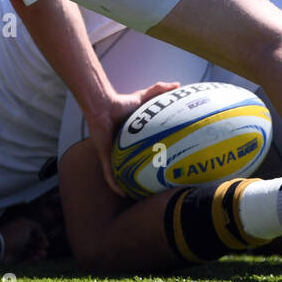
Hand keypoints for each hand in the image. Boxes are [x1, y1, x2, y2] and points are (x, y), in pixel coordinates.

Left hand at [0, 218, 48, 263]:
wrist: (0, 247)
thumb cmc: (14, 235)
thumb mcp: (27, 226)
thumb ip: (37, 227)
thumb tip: (41, 235)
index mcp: (21, 228)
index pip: (35, 232)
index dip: (42, 238)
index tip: (46, 244)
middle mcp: (20, 237)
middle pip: (33, 242)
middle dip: (40, 246)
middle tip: (44, 251)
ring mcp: (17, 248)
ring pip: (31, 251)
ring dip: (38, 253)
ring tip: (41, 256)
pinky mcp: (15, 257)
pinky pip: (25, 258)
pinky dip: (31, 259)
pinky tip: (36, 259)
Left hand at [86, 81, 180, 196]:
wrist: (103, 106)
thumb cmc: (122, 102)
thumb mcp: (144, 97)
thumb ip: (160, 91)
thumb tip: (178, 84)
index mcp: (133, 140)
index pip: (143, 154)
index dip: (151, 162)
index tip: (163, 169)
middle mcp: (123, 150)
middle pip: (132, 168)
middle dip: (139, 178)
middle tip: (152, 188)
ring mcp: (114, 154)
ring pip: (121, 175)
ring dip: (126, 186)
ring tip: (136, 197)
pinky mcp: (106, 156)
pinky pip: (109, 175)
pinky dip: (114, 184)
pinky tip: (121, 193)